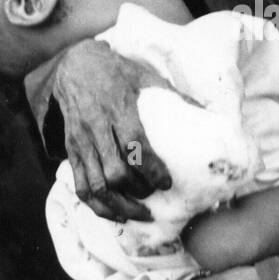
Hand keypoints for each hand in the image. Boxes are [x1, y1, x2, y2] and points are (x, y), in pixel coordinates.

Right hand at [50, 39, 170, 220]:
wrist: (76, 66)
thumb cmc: (117, 72)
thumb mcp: (146, 77)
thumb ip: (174, 96)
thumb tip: (207, 113)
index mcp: (119, 109)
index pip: (134, 145)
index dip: (151, 169)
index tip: (166, 183)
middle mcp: (97, 128)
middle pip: (115, 171)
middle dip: (136, 190)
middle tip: (153, 195)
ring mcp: (82, 142)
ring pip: (97, 184)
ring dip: (118, 205)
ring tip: (139, 214)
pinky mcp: (71, 150)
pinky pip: (80, 185)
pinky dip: (96, 205)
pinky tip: (115, 214)